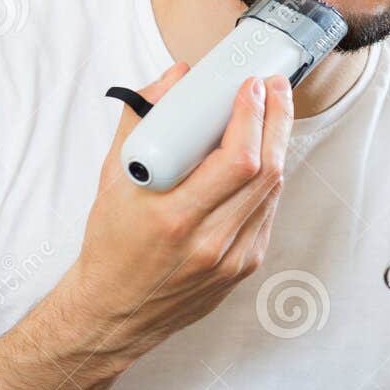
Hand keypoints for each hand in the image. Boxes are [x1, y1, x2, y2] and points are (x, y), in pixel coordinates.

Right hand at [58, 64, 292, 360]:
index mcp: (172, 217)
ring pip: (272, 190)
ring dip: (278, 145)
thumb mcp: (113, 178)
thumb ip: (142, 122)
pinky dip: (268, 178)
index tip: (251, 86)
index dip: (252, 118)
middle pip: (266, 171)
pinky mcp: (244, 267)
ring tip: (274, 111)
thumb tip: (175, 78)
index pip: (236, 161)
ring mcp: (231, 259)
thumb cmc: (110, 244)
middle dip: (276, 120)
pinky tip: (264, 154)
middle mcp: (208, 242)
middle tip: (273, 88)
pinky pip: (266, 213)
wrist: (114, 311)